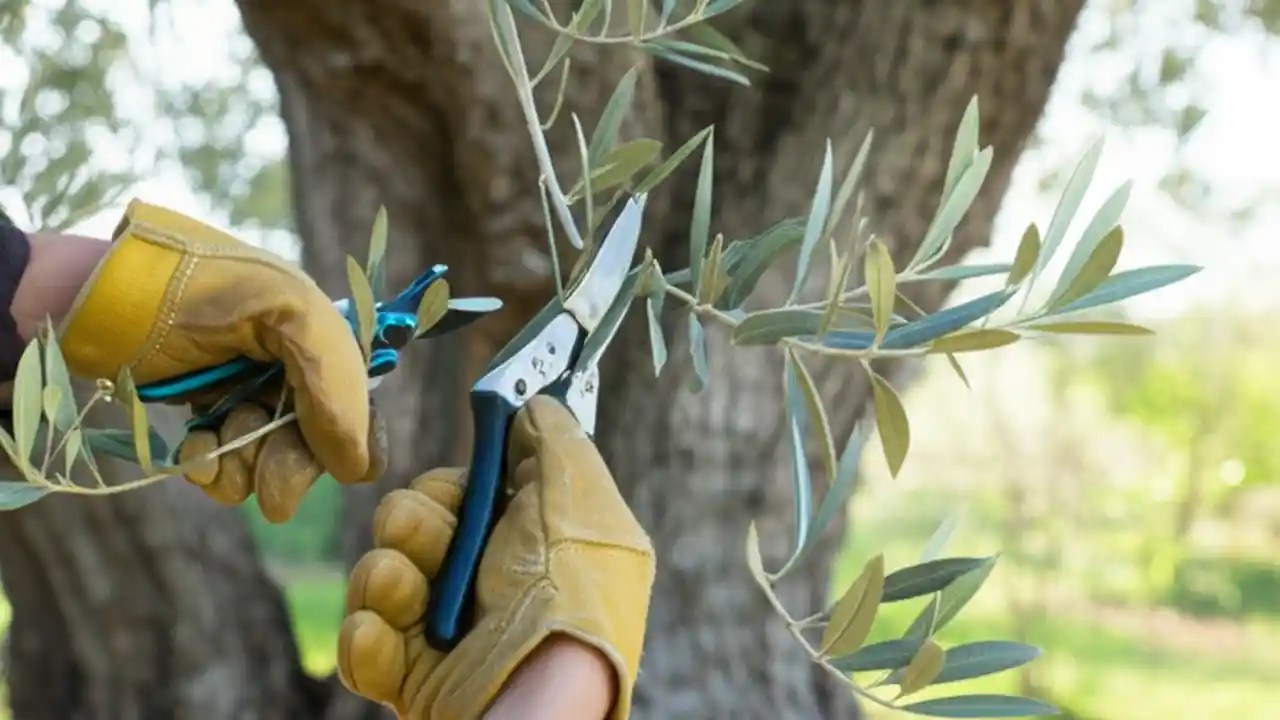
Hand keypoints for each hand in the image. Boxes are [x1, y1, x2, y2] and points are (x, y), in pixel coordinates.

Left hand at [57, 199, 382, 519]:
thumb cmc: (191, 284)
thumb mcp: (283, 309)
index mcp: (321, 333)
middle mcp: (291, 367)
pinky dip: (212, 467)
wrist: (90, 296)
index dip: (356, 438)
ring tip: (215, 447)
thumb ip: (333, 378)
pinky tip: (195, 451)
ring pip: (271, 462)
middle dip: (293, 466)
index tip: (338, 465)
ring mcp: (247, 392)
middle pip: (319, 443)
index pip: (362, 404)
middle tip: (273, 495)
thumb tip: (357, 466)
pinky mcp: (206, 414)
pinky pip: (227, 464)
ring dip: (247, 467)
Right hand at [338, 396, 654, 719]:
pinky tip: (393, 641)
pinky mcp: (410, 674)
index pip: (464, 490)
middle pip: (410, 521)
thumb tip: (532, 404)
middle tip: (434, 543)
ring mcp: (447, 630)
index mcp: (530, 541)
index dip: (452, 484)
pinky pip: (359, 637)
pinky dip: (369, 637)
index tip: (463, 486)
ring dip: (388, 579)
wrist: (535, 689)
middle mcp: (489, 582)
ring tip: (415, 599)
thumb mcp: (579, 497)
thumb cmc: (568, 592)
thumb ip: (555, 439)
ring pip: (378, 572)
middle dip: (413, 525)